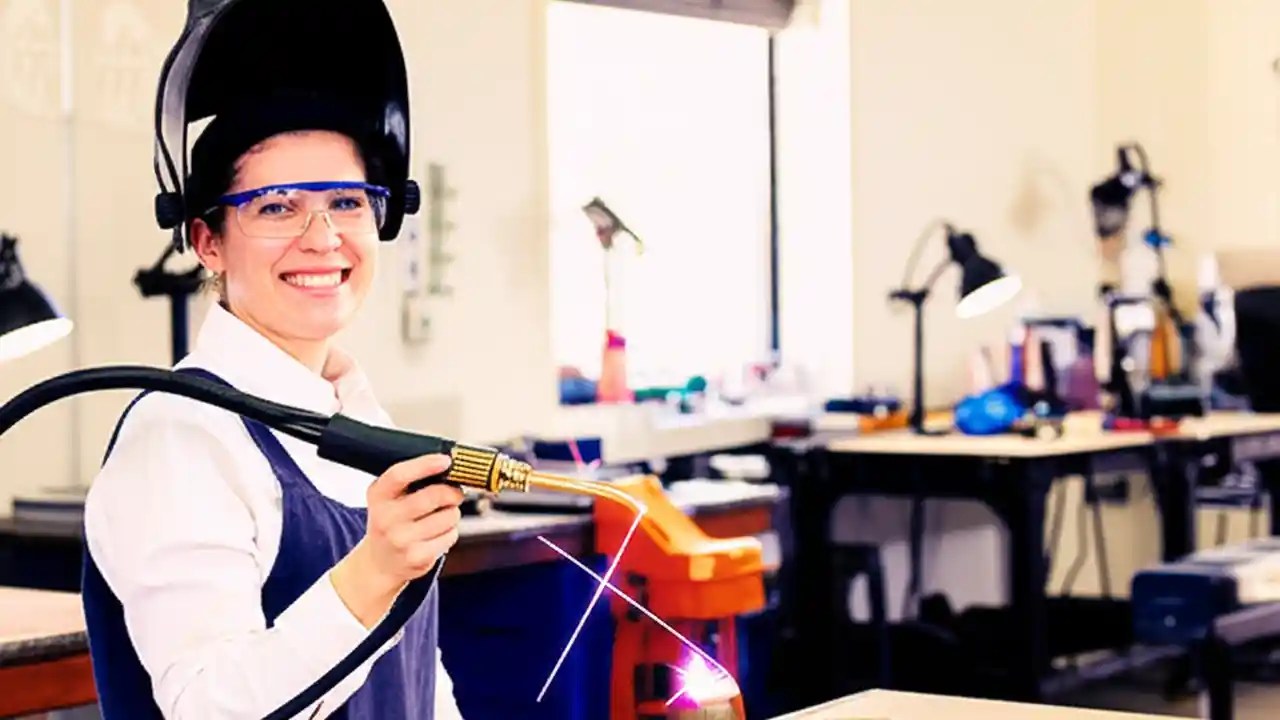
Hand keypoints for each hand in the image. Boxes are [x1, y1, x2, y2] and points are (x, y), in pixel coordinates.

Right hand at [331, 454, 463, 626]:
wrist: (380, 563)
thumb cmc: (392, 522)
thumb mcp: (388, 498)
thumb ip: (411, 481)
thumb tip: (448, 467)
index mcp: (378, 495)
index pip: (400, 474)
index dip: (425, 465)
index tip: (445, 461)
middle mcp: (386, 518)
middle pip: (434, 495)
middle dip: (452, 492)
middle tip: (454, 494)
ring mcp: (401, 540)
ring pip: (448, 516)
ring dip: (452, 513)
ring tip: (440, 518)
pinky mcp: (417, 557)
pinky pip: (450, 536)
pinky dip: (450, 532)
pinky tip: (436, 535)